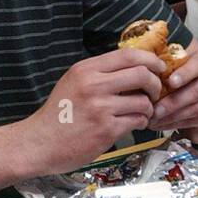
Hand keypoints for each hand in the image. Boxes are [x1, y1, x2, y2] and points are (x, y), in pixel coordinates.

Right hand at [19, 47, 163, 173]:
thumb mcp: (72, 83)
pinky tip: (133, 124)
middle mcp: (94, 85)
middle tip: (153, 93)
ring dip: (148, 108)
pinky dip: (141, 122)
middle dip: (155, 84)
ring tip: (140, 113)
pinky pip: (137, 120)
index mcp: (86, 69)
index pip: (128, 55)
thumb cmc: (58, 115)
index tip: (159, 68)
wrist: (39, 143)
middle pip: (142, 74)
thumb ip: (98, 74)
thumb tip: (133, 68)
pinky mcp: (106, 129)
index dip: (151, 60)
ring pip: (143, 101)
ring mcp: (101, 108)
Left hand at [148, 41, 197, 142]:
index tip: (170, 82)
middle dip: (173, 102)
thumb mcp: (175, 64)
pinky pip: (197, 120)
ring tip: (154, 120)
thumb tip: (143, 62)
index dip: (185, 73)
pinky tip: (163, 125)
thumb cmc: (183, 75)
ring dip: (173, 116)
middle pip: (197, 91)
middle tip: (155, 110)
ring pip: (196, 108)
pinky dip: (177, 124)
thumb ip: (163, 61)